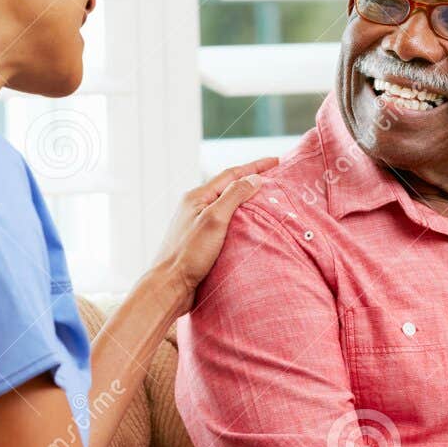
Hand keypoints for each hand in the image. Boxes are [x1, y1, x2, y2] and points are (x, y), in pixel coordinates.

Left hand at [153, 159, 278, 298]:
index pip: (232, 174)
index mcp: (197, 197)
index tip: (277, 161)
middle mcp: (196, 206)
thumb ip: (234, 196)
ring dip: (246, 198)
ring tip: (266, 197)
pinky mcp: (201, 241)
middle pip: (229, 186)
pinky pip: (225, 221)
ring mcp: (198, 223)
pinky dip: (241, 216)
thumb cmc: (190, 253)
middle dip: (251, 179)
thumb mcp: (215, 220)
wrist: (170, 286)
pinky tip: (250, 224)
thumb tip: (254, 178)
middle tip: (275, 176)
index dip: (255, 166)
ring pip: (227, 204)